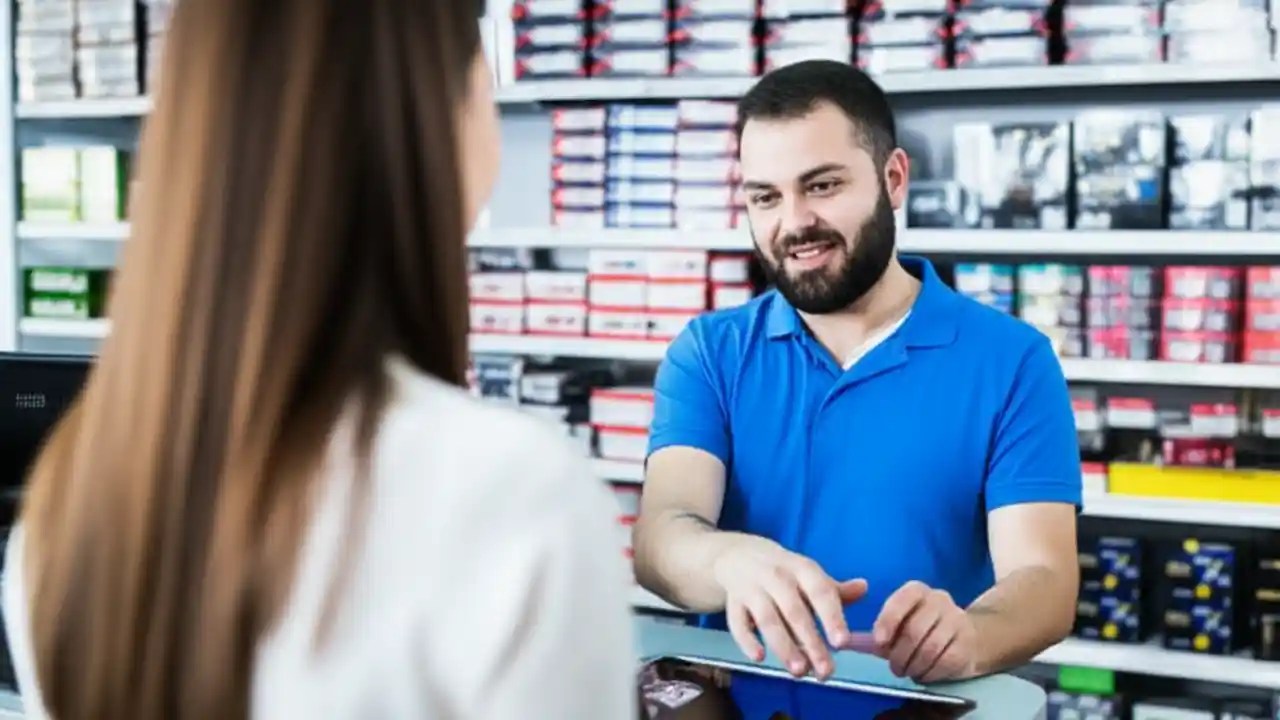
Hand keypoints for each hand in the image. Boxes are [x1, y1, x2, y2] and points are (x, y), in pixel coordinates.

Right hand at [712, 535, 866, 679]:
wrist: (739, 555)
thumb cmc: (784, 572)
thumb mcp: (809, 574)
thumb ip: (835, 589)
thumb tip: (864, 588)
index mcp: (801, 569)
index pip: (820, 592)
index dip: (831, 617)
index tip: (842, 643)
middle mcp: (776, 577)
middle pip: (794, 611)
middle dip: (810, 643)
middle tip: (825, 672)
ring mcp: (752, 589)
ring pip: (767, 619)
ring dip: (783, 646)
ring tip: (799, 671)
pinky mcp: (733, 602)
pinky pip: (737, 622)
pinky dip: (746, 640)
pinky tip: (759, 657)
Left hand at [872, 581, 978, 682]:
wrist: (966, 637)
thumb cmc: (923, 630)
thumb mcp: (901, 624)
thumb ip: (879, 630)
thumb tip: (849, 641)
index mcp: (916, 591)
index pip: (901, 601)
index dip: (888, 622)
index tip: (879, 642)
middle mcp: (939, 599)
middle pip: (914, 630)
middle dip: (899, 654)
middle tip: (894, 667)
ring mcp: (957, 619)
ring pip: (930, 648)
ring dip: (914, 666)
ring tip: (907, 672)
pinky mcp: (968, 641)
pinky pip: (945, 661)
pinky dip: (930, 673)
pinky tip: (924, 674)